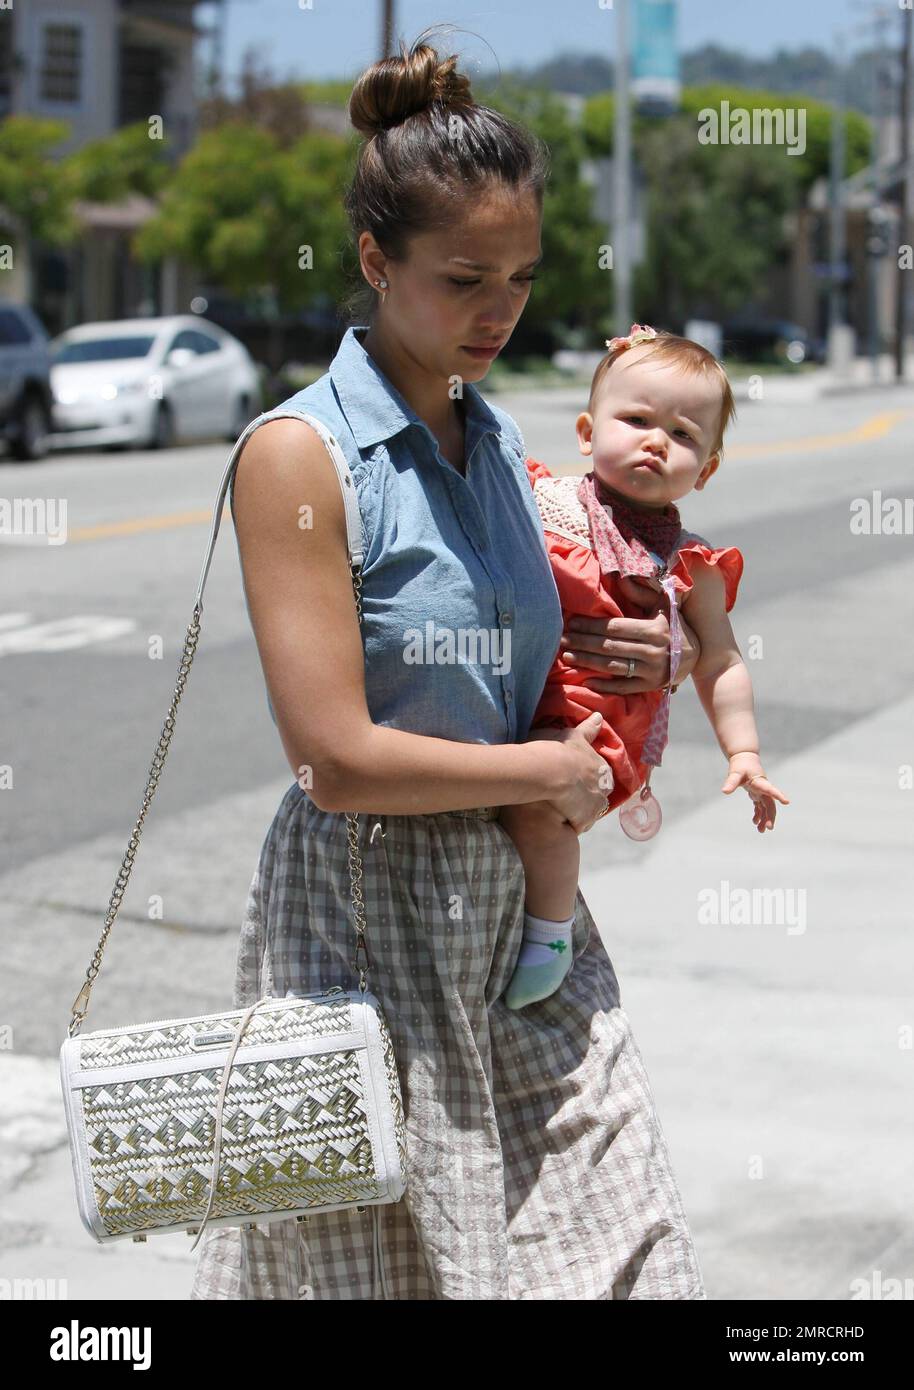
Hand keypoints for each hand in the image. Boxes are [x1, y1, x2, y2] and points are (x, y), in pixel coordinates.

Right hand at [526, 712, 612, 832]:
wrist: (549, 771)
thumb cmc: (559, 749)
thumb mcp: (573, 735)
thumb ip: (587, 729)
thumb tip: (599, 717)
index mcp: (601, 768)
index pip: (603, 775)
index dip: (592, 776)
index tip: (581, 777)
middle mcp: (603, 788)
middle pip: (601, 795)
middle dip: (591, 795)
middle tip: (574, 794)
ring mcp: (595, 806)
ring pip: (593, 812)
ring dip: (583, 810)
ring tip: (567, 809)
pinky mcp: (583, 820)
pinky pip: (580, 825)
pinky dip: (574, 823)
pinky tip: (562, 821)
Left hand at [558, 578, 700, 694]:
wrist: (698, 656)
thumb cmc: (675, 626)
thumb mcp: (664, 605)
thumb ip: (644, 592)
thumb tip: (622, 579)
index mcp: (655, 629)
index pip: (616, 628)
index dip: (592, 626)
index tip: (572, 623)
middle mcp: (653, 651)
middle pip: (610, 647)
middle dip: (583, 643)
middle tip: (561, 639)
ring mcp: (652, 671)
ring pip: (613, 666)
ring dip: (587, 662)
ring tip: (567, 656)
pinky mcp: (651, 686)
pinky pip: (624, 687)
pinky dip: (605, 686)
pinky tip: (586, 681)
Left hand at [721, 752, 789, 832]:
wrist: (743, 758)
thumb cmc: (740, 765)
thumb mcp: (735, 773)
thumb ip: (731, 782)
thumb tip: (724, 792)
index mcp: (760, 782)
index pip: (770, 790)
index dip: (778, 795)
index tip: (786, 801)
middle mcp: (763, 788)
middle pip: (770, 804)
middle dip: (770, 816)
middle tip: (768, 828)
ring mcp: (761, 792)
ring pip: (766, 807)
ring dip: (765, 818)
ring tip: (760, 830)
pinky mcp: (757, 793)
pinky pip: (760, 806)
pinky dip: (759, 814)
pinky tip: (755, 822)